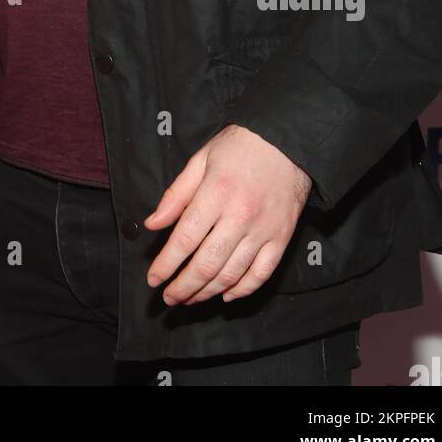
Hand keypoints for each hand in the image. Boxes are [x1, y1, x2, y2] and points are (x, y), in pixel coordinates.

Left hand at [142, 124, 311, 305]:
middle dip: (183, 286)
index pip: (185, 239)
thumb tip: (152, 223)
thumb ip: (176, 194)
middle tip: (168, 298)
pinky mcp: (281, 238)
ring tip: (190, 300)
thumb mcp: (201, 159)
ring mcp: (263, 230)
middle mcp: (239, 216)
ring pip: (231, 274)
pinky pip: (261, 274)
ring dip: (207, 292)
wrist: (288, 142)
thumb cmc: (240, 146)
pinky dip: (242, 290)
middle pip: (206, 264)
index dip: (166, 264)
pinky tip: (226, 296)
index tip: (153, 279)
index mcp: (216, 194)